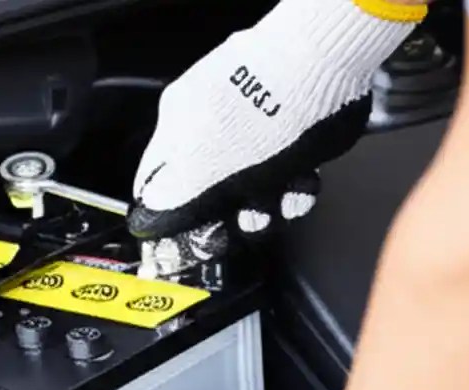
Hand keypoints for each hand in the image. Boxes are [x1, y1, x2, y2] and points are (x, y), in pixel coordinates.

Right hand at [129, 0, 421, 244]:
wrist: (321, 72)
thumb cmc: (253, 119)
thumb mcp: (197, 169)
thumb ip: (169, 202)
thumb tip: (146, 222)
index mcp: (176, 126)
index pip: (159, 181)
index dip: (172, 215)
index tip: (190, 240)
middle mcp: (211, 124)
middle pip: (210, 190)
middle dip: (228, 214)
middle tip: (244, 223)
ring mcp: (254, 126)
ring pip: (253, 186)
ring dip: (268, 207)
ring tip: (282, 204)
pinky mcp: (295, 128)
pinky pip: (288, 172)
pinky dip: (296, 187)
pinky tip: (302, 185)